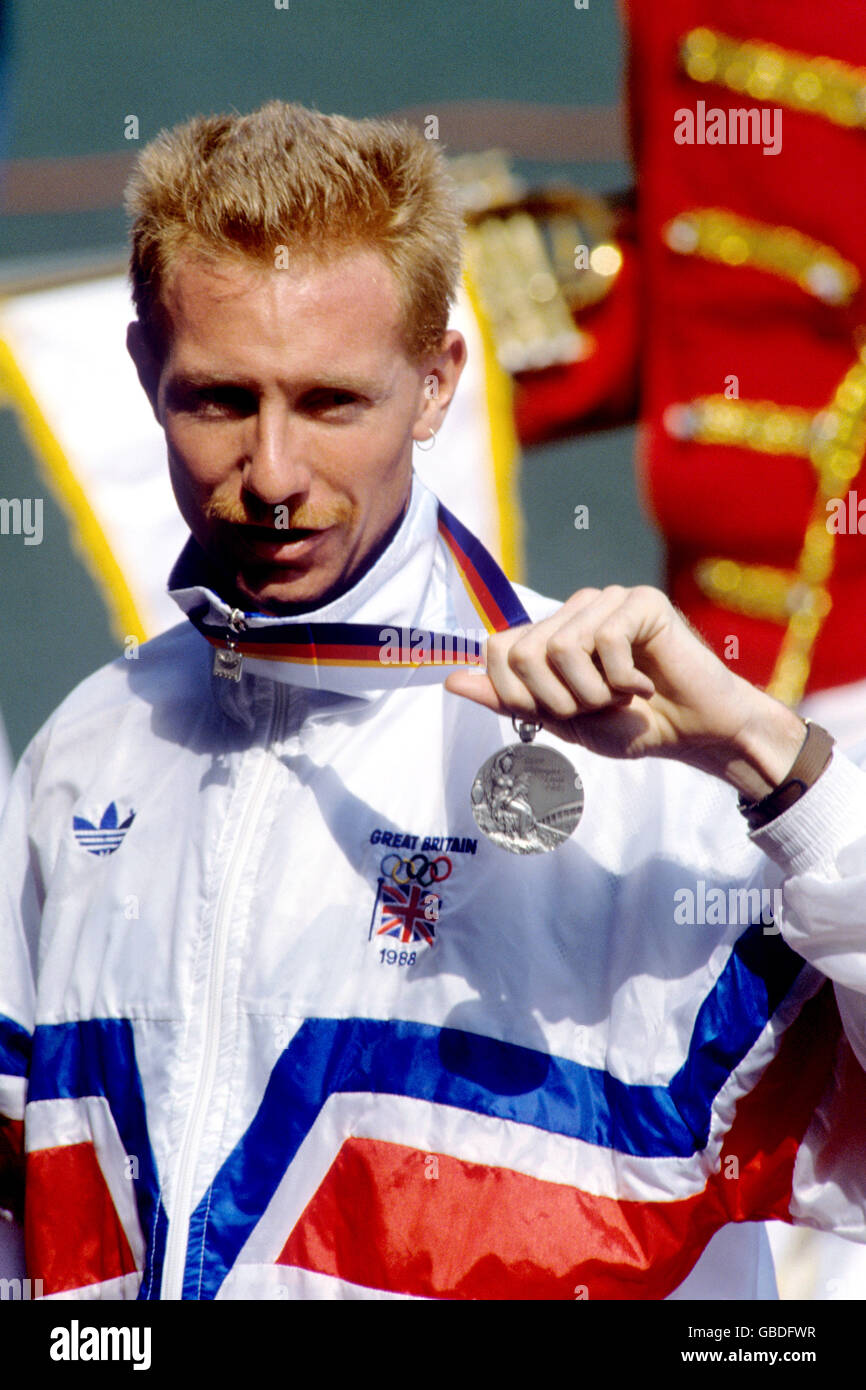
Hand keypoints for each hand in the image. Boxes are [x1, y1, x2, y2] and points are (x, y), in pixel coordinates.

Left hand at [445, 585, 805, 797]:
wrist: (695, 733)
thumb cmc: (633, 726)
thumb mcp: (561, 721)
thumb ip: (509, 699)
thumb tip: (449, 681)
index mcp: (550, 633)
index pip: (497, 648)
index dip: (517, 694)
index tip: (559, 713)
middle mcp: (574, 609)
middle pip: (523, 652)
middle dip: (557, 700)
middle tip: (596, 708)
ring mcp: (608, 600)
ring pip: (561, 649)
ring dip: (592, 694)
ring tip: (623, 697)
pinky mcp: (642, 602)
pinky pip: (606, 642)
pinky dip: (623, 680)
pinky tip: (646, 685)